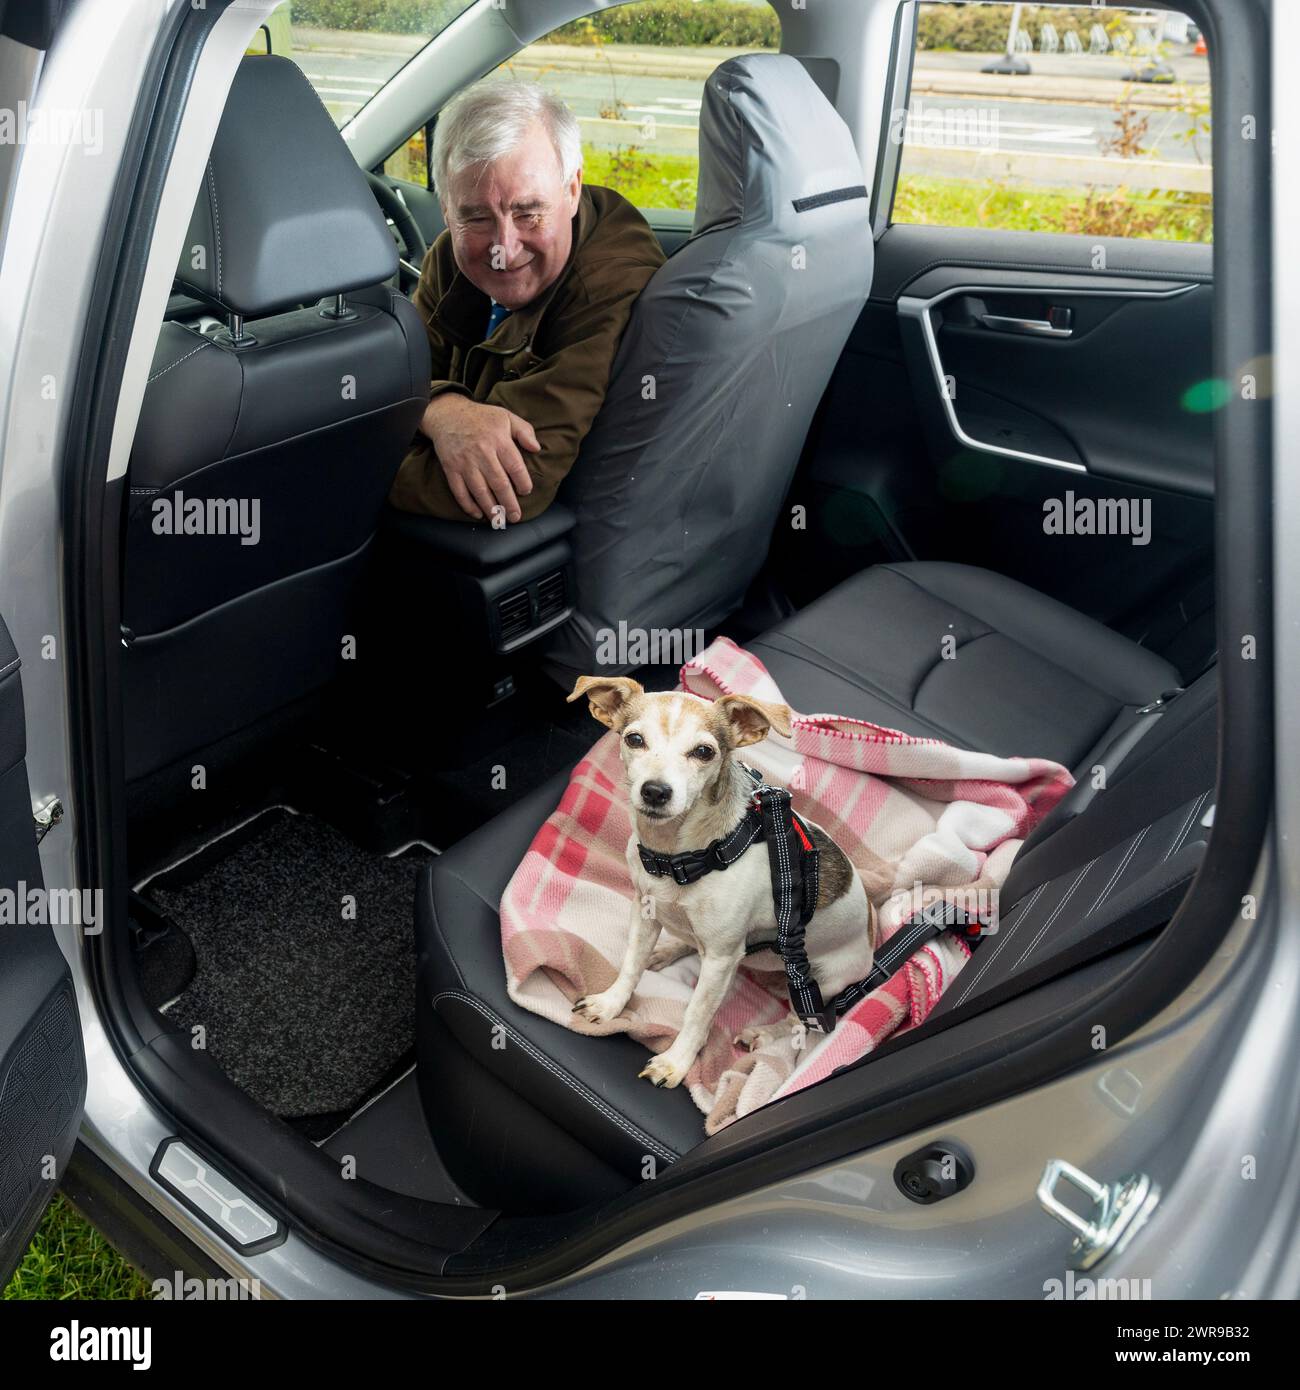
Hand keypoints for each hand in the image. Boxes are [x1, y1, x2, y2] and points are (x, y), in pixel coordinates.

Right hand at [419, 395, 539, 522]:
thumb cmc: (481, 417)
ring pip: (480, 491)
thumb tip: (536, 448)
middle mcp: (482, 452)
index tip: (526, 492)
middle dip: (509, 503)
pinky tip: (477, 514)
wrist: (447, 414)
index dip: (523, 483)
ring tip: (499, 520)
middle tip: (515, 516)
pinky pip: (459, 491)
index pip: (515, 466)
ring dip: (490, 508)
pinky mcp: (451, 468)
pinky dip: (468, 505)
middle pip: (499, 483)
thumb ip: (524, 431)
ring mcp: (465, 462)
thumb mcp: (506, 416)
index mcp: (499, 440)